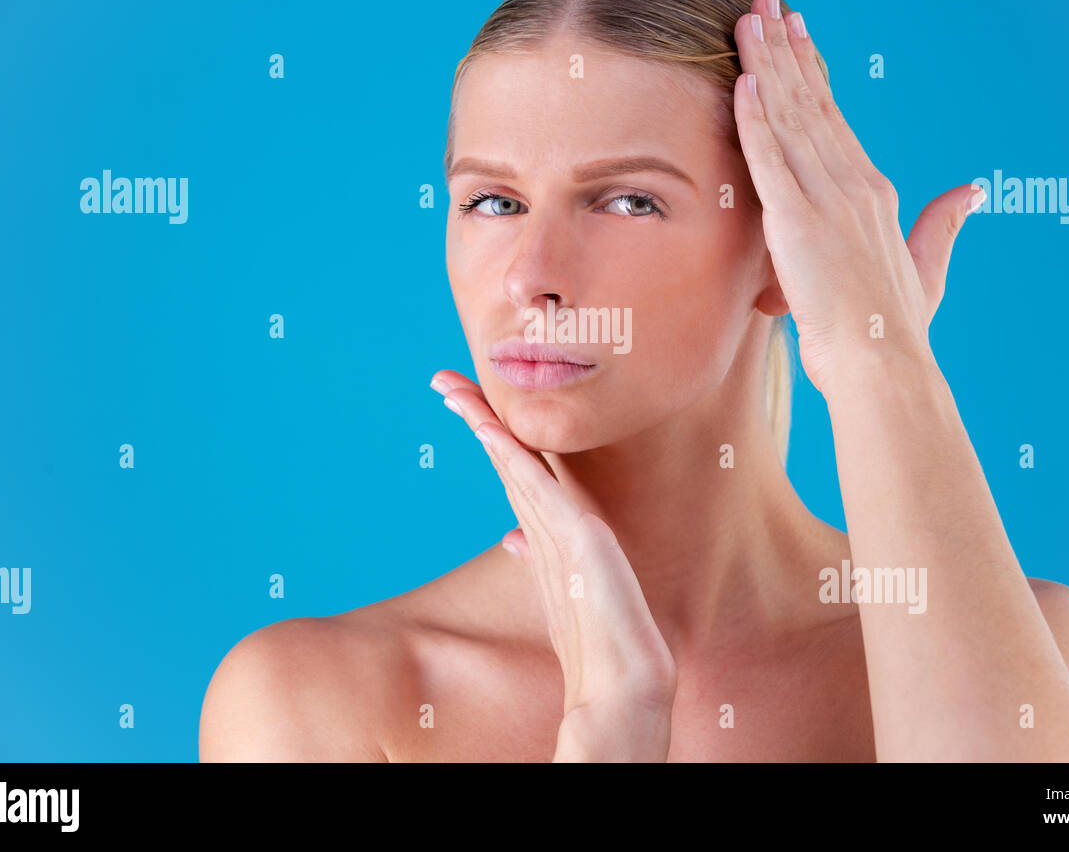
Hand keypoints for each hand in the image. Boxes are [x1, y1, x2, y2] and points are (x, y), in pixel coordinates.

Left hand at [430, 370, 677, 760]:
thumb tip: (512, 539)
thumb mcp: (559, 598)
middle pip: (513, 453)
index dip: (489, 436)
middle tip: (444, 380)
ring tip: (451, 388)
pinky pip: (534, 484)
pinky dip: (508, 451)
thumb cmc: (602, 649)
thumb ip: (538, 563)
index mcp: (556, 532)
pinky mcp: (579, 536)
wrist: (625, 687)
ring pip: (518, 458)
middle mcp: (564, 519)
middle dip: (478, 415)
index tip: (462, 407)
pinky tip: (483, 426)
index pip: (516, 471)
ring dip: (483, 420)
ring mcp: (572, 525)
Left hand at [732, 0, 984, 394]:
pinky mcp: (799, 223)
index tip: (794, 34)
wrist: (883, 367)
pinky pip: (772, 159)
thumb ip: (944, 226)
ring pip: (790, 118)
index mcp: (874, 192)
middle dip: (785, 50)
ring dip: (764, 66)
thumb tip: (973, 192)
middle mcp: (853, 185)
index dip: (811, 72)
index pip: (833, 118)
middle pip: (811, 103)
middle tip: (765, 3)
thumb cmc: (896, 331)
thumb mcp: (926, 269)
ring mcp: (828, 200)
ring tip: (747, 20)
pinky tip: (743, 82)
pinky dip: (755, 119)